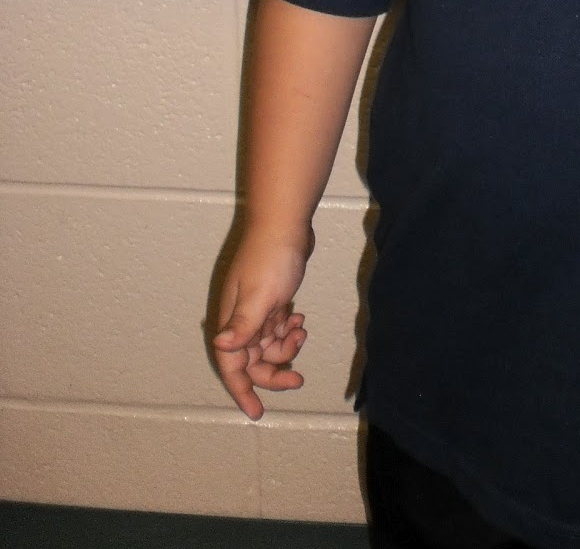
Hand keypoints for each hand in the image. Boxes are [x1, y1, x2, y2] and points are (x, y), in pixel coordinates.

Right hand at [210, 227, 312, 419]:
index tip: (257, 412)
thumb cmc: (271, 257)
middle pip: (253, 361)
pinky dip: (289, 329)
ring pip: (267, 344)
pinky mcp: (272, 297)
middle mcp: (241, 318)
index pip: (232, 366)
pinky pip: (277, 326)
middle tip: (299, 377)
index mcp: (233, 321)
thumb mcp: (259, 295)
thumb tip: (222, 347)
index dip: (243, 391)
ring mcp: (256, 308)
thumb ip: (243, 324)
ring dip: (285, 346)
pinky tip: (300, 319)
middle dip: (274, 371)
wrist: (286, 223)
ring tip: (301, 332)